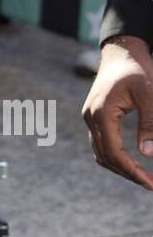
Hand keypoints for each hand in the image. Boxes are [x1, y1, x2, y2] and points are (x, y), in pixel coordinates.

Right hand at [82, 37, 152, 189]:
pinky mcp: (94, 116)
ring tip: (142, 176)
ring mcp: (90, 117)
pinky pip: (101, 144)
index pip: (114, 153)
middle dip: (127, 173)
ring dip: (120, 167)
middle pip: (105, 158)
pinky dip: (115, 156)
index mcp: (101, 113)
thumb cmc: (138, 70)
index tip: (150, 183)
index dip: (132, 171)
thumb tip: (149, 155)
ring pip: (101, 153)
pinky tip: (132, 161)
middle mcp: (90, 117)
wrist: (122, 52)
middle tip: (150, 184)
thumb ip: (150, 123)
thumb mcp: (150, 95)